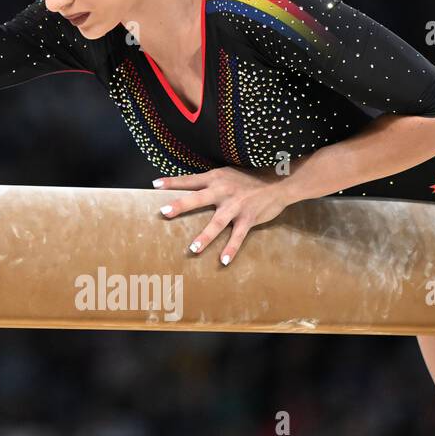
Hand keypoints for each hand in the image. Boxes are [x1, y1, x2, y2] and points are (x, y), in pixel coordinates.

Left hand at [152, 166, 292, 265]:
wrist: (278, 182)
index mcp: (216, 178)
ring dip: (205, 237)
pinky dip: (231, 249)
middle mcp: (223, 191)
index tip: (155, 184)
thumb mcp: (227, 174)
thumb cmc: (249, 179)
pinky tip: (223, 261)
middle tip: (164, 212)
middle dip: (181, 205)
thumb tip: (191, 188)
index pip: (190, 180)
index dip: (172, 182)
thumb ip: (210, 182)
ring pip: (217, 223)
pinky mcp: (248, 219)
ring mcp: (235, 206)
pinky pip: (237, 236)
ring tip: (193, 249)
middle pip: (198, 198)